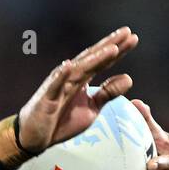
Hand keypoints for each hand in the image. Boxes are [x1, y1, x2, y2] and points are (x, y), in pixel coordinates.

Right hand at [17, 27, 138, 153]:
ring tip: (111, 49)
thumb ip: (108, 93)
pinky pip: (54, 86)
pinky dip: (61, 75)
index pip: (102, 61)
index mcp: (82, 78)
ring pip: (78, 70)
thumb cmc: (61, 120)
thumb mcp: (92, 108)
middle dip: (109, 46)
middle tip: (127, 32)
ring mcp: (58, 85)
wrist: (34, 137)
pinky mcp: (46, 98)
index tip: (133, 38)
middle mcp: (71, 77)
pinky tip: (68, 65)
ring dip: (94, 59)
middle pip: (92, 58)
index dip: (118, 50)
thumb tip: (129, 78)